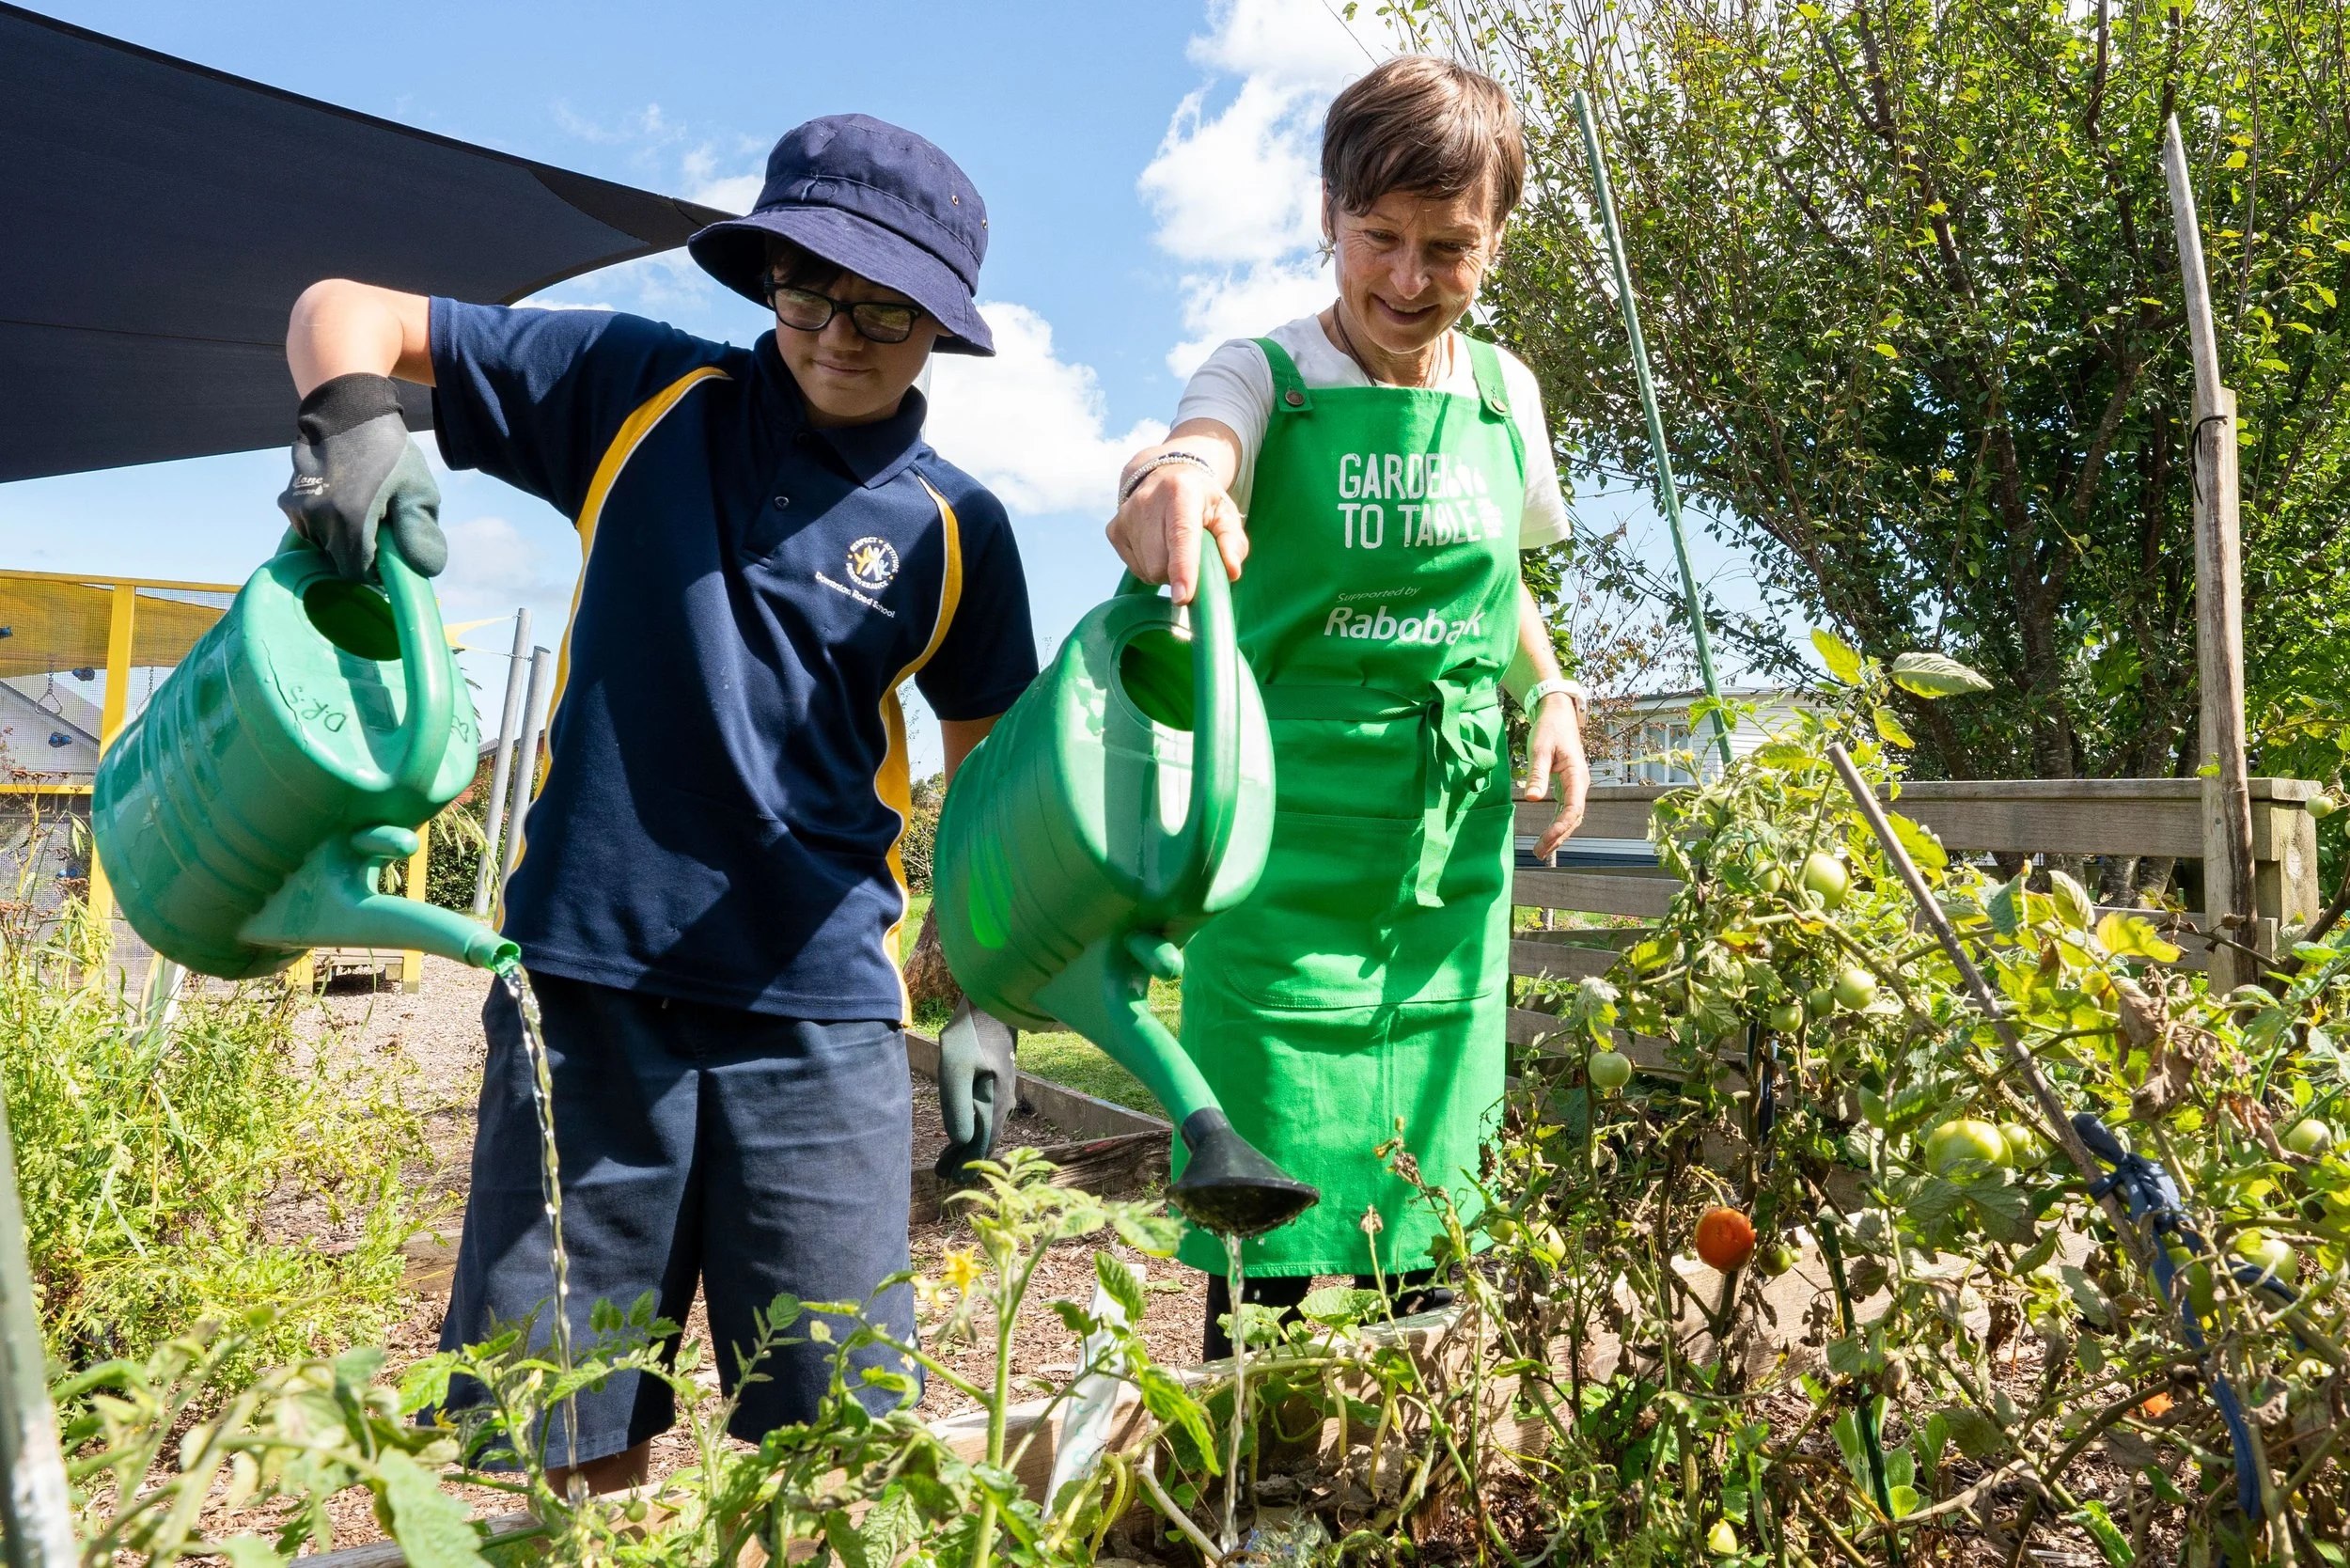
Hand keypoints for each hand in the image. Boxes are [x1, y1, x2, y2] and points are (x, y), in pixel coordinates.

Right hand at [278, 373, 446, 580]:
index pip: (356, 573)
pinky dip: (325, 523)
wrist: (348, 412)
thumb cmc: (389, 452)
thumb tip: (424, 571)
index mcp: (350, 521)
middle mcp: (318, 519)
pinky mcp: (288, 500)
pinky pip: (309, 527)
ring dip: (341, 537)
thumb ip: (419, 532)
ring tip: (360, 506)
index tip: (386, 551)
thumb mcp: (417, 489)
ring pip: (323, 545)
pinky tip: (340, 498)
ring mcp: (299, 509)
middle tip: (377, 523)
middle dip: (360, 551)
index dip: (374, 570)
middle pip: (339, 560)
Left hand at [935, 997, 1017, 1180]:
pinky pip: (987, 1114)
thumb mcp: (956, 1068)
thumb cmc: (970, 1035)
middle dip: (965, 1158)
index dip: (966, 1164)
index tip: (950, 1180)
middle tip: (942, 1173)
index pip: (981, 1144)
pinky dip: (974, 1127)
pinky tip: (964, 1128)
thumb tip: (961, 1140)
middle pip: (985, 1139)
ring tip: (949, 1157)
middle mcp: (1004, 1103)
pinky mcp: (998, 1083)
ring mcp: (1003, 1092)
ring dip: (968, 1144)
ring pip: (987, 1127)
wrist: (992, 1005)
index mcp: (995, 1103)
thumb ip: (957, 1104)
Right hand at [1105, 461, 1246, 604]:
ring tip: (1173, 548)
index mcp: (1181, 492)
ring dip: (1164, 571)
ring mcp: (1126, 515)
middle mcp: (1148, 500)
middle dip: (1178, 573)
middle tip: (1191, 557)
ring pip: (1147, 570)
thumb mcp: (1225, 514)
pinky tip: (1157, 546)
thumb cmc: (1202, 501)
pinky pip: (1135, 569)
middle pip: (1160, 564)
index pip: (1181, 536)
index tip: (1183, 597)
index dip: (1183, 568)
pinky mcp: (1114, 529)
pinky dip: (1149, 566)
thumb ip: (1233, 542)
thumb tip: (1232, 571)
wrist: (1165, 475)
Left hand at [1524, 690, 1589, 857]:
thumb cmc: (1549, 729)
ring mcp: (1576, 785)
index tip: (1546, 839)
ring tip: (1542, 851)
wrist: (1558, 714)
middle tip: (1539, 853)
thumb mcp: (1539, 749)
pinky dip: (1558, 824)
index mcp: (1577, 774)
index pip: (1573, 808)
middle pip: (1574, 817)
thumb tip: (1533, 799)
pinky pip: (1566, 809)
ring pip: (1571, 816)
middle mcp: (1580, 783)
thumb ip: (1537, 774)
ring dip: (1559, 834)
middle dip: (1558, 837)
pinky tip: (1548, 836)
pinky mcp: (1569, 784)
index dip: (1561, 827)